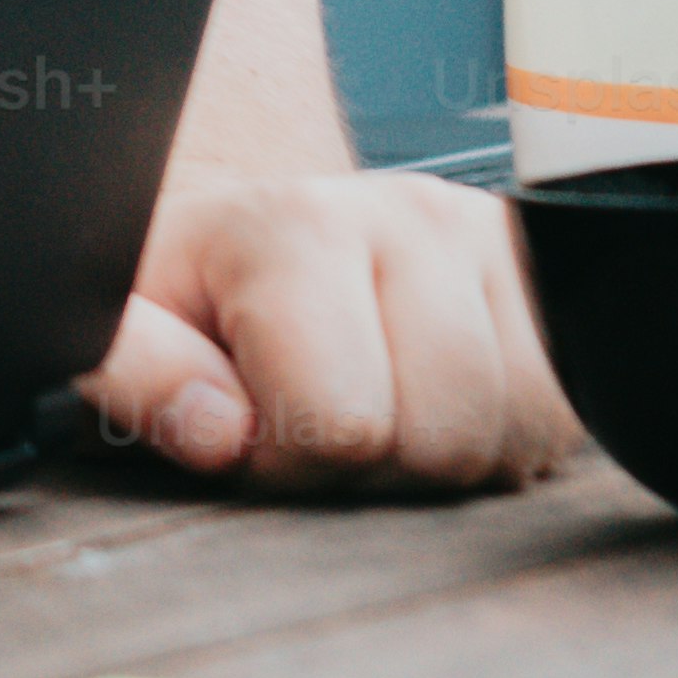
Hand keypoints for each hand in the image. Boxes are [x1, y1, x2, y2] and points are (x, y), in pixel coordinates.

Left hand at [75, 168, 576, 495]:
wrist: (246, 235)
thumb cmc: (182, 296)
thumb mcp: (115, 326)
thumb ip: (134, 374)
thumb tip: (219, 430)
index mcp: (295, 223)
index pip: (339, 423)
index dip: (283, 458)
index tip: (242, 419)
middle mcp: (411, 214)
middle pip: (444, 437)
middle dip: (369, 464)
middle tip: (309, 415)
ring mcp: (490, 239)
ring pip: (517, 430)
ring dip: (438, 456)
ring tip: (367, 403)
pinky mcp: (546, 277)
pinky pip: (562, 418)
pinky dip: (498, 438)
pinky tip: (423, 400)